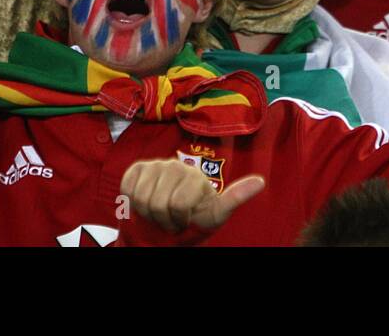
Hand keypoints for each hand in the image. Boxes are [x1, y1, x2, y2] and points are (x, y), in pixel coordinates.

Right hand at [119, 158, 265, 232]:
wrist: (166, 223)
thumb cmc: (192, 220)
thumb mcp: (214, 215)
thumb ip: (235, 198)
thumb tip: (261, 181)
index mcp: (195, 176)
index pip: (177, 204)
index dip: (178, 220)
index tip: (185, 219)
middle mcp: (176, 165)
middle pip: (158, 202)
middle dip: (162, 218)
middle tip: (170, 218)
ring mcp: (155, 165)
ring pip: (140, 197)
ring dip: (146, 212)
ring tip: (159, 211)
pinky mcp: (137, 168)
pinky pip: (127, 188)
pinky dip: (131, 202)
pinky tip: (144, 200)